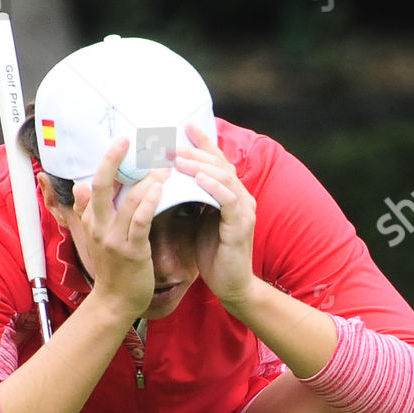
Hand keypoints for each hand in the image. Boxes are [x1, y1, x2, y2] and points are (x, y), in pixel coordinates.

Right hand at [71, 137, 169, 321]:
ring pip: (127, 201)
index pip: (95, 183)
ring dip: (145, 181)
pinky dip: (149, 203)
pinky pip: (140, 222)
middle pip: (100, 185)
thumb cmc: (112, 269)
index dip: (108, 161)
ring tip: (162, 166)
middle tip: (130, 140)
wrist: (115, 301)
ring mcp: (114, 239)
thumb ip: (88, 211)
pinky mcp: (132, 251)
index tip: (122, 142)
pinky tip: (161, 189)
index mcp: (92, 220)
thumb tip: (79, 186)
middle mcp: (99, 227)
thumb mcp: (95, 237)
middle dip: (113, 160)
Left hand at [174, 121, 257, 309]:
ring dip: (200, 165)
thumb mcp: (200, 221)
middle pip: (219, 164)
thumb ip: (192, 200)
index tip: (184, 127)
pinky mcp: (241, 226)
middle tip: (171, 143)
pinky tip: (197, 179)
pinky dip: (213, 187)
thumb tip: (169, 182)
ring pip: (224, 177)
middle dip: (195, 151)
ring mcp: (244, 210)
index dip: (203, 143)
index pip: (217, 161)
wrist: (232, 286)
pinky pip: (227, 200)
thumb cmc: (214, 254)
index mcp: (231, 194)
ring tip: (178, 158)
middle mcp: (241, 197)